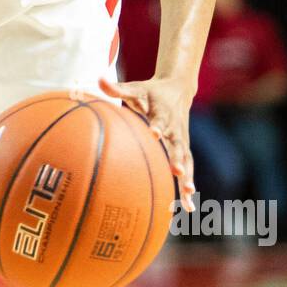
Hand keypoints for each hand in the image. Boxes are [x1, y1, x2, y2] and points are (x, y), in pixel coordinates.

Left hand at [98, 74, 195, 211]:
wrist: (179, 89)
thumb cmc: (151, 92)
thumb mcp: (136, 88)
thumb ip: (117, 87)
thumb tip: (98, 78)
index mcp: (163, 113)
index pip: (161, 120)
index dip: (158, 126)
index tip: (154, 133)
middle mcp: (176, 129)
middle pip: (178, 145)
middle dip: (178, 159)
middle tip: (178, 172)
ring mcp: (182, 140)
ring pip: (187, 161)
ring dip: (188, 178)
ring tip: (188, 196)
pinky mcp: (184, 149)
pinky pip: (188, 169)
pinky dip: (188, 186)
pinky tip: (188, 208)